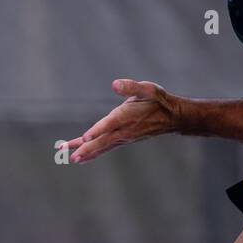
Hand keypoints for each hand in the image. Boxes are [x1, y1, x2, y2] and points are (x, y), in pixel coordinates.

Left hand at [62, 79, 181, 163]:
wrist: (172, 118)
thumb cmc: (158, 100)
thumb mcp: (149, 89)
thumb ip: (131, 87)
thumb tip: (115, 84)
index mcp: (127, 116)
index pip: (110, 125)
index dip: (97, 131)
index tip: (85, 137)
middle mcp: (124, 130)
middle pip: (102, 141)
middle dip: (86, 149)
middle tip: (72, 157)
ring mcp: (123, 138)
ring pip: (102, 147)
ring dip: (86, 153)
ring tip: (70, 159)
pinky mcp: (122, 140)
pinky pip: (105, 148)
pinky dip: (93, 154)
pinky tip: (82, 158)